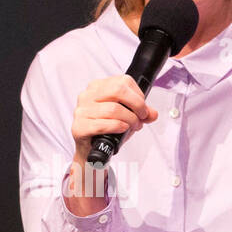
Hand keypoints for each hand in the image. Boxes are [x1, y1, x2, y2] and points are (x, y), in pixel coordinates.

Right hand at [65, 75, 158, 216]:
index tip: (144, 109)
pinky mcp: (79, 127)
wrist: (92, 150)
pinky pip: (103, 124)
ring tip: (133, 126)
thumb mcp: (128, 118)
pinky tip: (122, 129)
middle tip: (141, 117)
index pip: (123, 81)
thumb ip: (142, 114)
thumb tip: (153, 113)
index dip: (139, 96)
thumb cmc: (108, 130)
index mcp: (98, 87)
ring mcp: (81, 111)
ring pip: (113, 109)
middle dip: (137, 105)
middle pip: (118, 90)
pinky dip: (117, 127)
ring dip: (130, 120)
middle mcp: (87, 95)